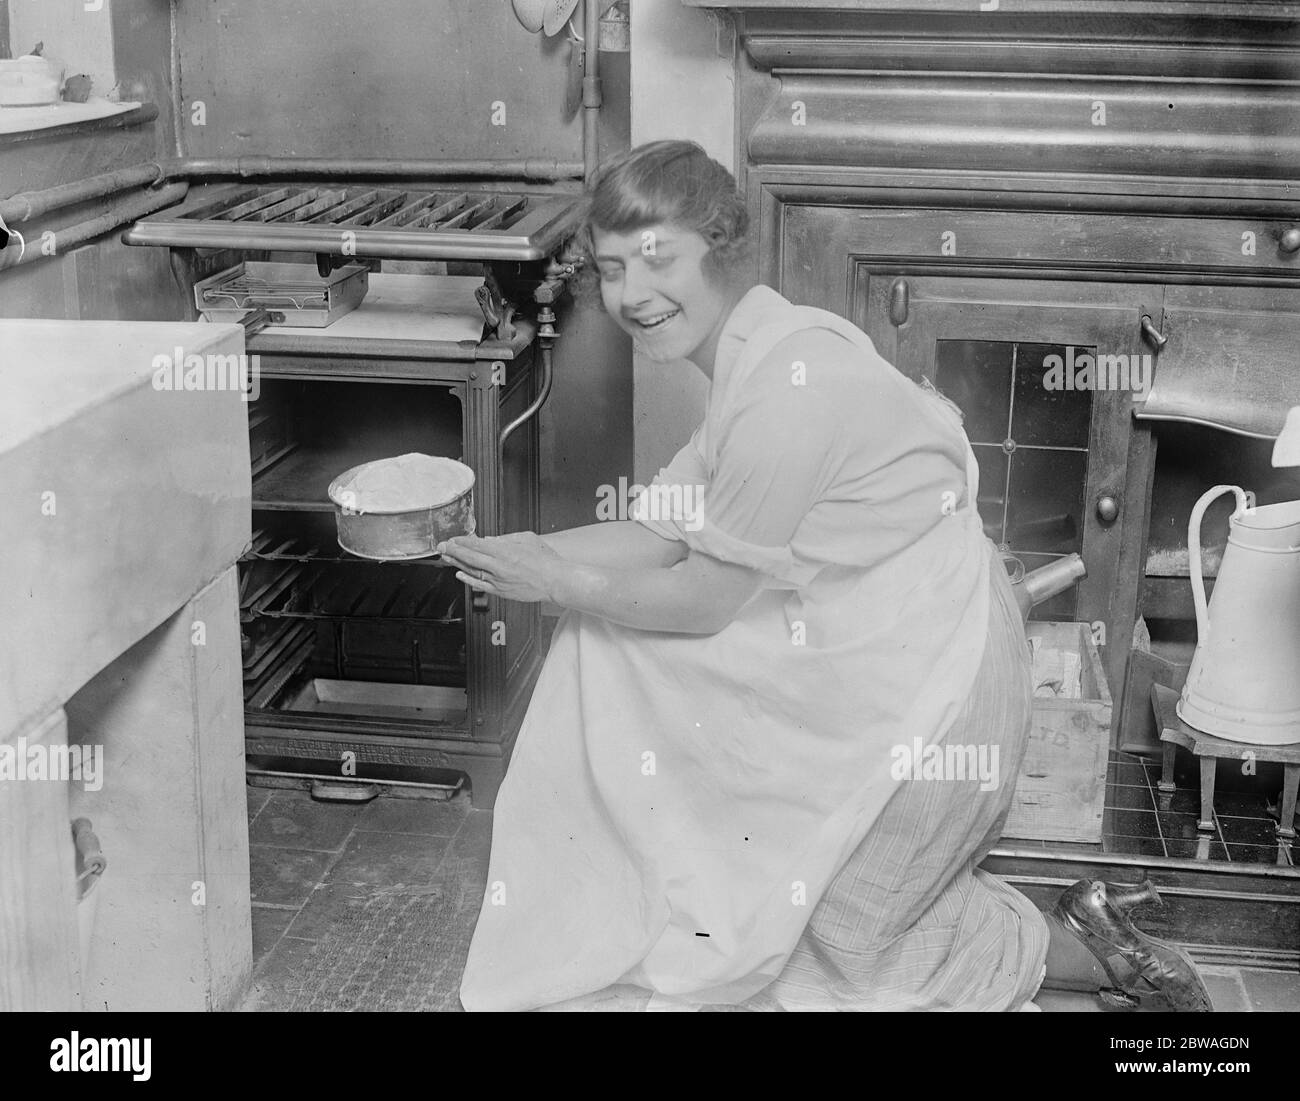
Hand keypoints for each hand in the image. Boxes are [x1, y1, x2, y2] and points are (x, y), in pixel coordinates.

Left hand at [435, 531, 559, 602]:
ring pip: (472, 571)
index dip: (462, 541)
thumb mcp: (527, 538)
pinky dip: (468, 579)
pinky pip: (480, 585)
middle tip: (441, 546)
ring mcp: (498, 580)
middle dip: (453, 551)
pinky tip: (459, 574)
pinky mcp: (501, 591)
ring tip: (446, 557)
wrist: (555, 581)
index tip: (453, 538)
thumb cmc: (545, 560)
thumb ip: (506, 538)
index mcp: (505, 551)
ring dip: (457, 563)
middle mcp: (498, 566)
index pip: (476, 544)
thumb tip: (489, 540)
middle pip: (469, 557)